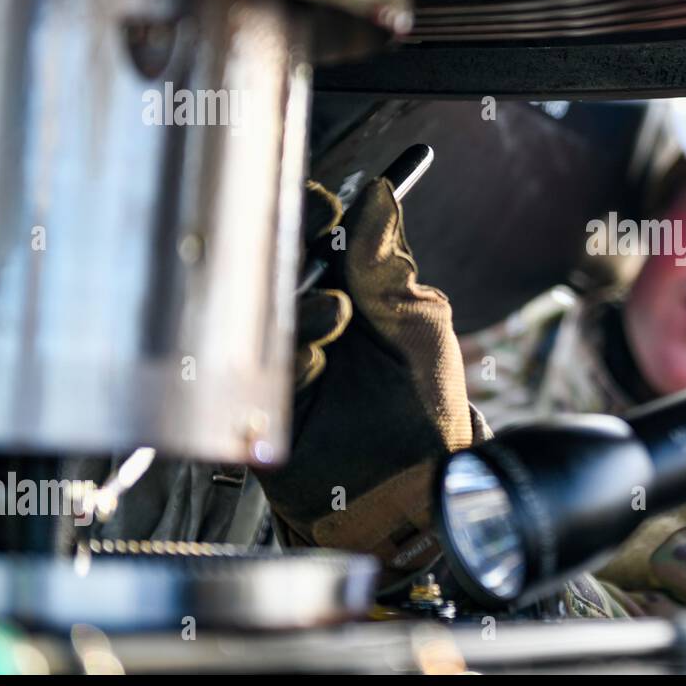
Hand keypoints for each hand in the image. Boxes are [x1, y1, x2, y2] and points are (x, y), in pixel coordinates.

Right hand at [257, 178, 486, 580]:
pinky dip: (286, 356)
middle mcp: (309, 323)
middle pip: (276, 270)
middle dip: (288, 253)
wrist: (417, 489)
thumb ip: (388, 266)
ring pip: (263, 316)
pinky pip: (257, 369)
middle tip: (305, 244)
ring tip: (336, 314)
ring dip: (296, 307)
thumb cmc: (428, 408)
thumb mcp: (418, 325)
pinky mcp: (263, 406)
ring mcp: (284, 363)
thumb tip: (378, 196)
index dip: (311, 218)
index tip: (320, 206)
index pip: (314, 240)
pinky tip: (313, 358)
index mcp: (348, 295)